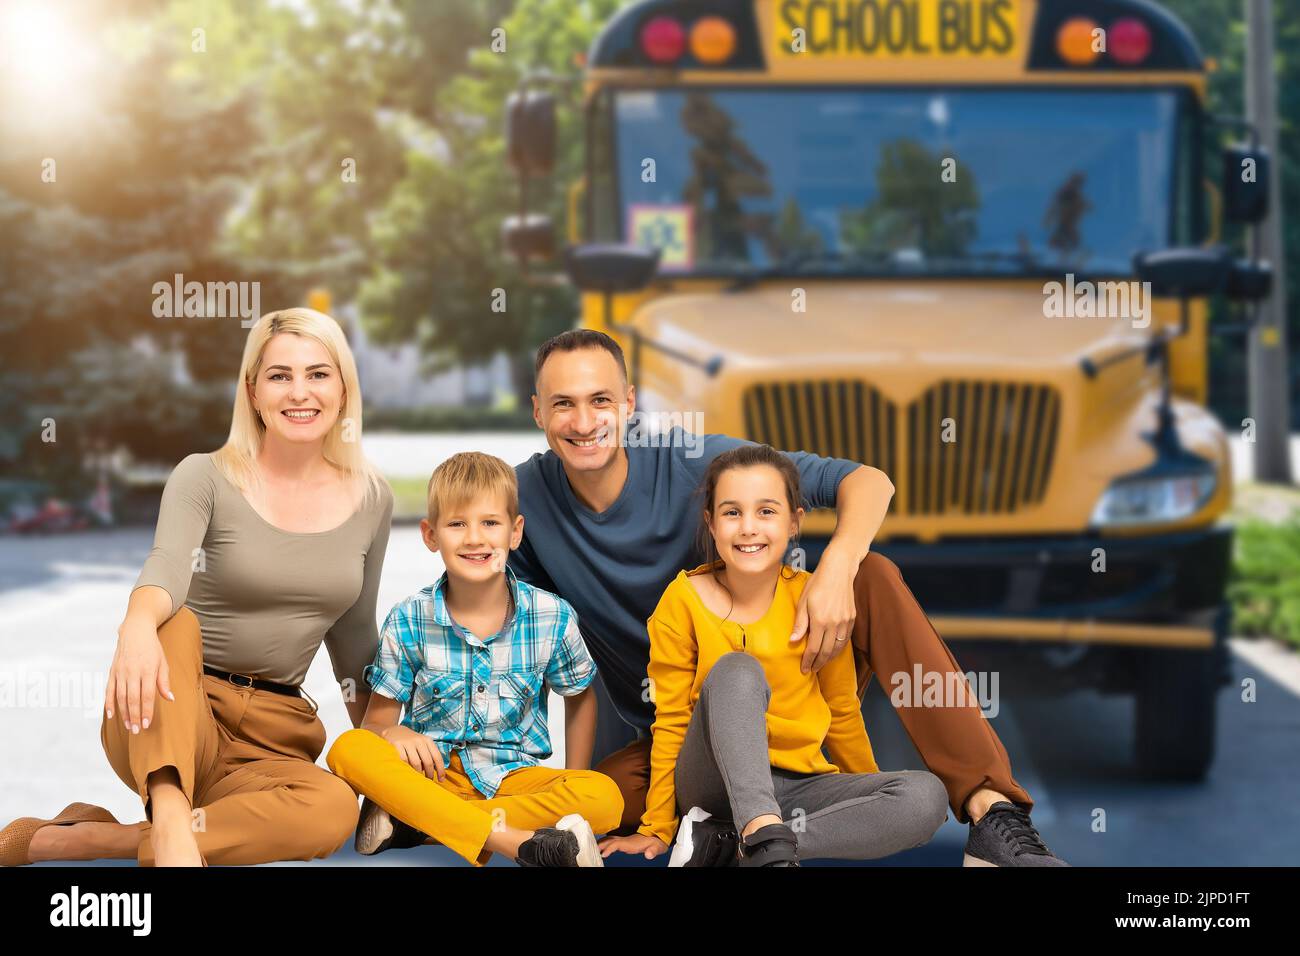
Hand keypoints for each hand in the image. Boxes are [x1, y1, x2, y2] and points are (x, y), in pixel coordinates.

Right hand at [106, 615, 172, 733]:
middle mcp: (132, 672)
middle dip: (134, 716)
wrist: (135, 631)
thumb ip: (164, 681)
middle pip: (132, 698)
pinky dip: (108, 703)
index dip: (146, 711)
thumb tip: (170, 698)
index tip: (146, 724)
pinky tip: (111, 715)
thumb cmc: (152, 648)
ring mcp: (120, 672)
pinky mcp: (112, 672)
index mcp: (147, 670)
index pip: (147, 695)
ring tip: (127, 726)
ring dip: (123, 713)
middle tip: (136, 731)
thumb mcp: (163, 662)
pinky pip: (109, 690)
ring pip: (120, 697)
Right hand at [381, 725, 445, 780]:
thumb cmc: (411, 742)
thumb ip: (429, 755)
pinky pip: (403, 761)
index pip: (437, 757)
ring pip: (416, 763)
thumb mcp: (422, 745)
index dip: (441, 770)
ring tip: (418, 779)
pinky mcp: (397, 745)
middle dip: (429, 774)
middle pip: (427, 761)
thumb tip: (437, 773)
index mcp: (427, 740)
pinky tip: (407, 772)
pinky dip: (406, 768)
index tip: (441, 780)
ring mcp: (408, 742)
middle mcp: (419, 740)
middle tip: (428, 781)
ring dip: (418, 774)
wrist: (394, 731)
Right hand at [598, 832, 668, 859]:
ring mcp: (624, 840)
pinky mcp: (624, 842)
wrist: (657, 837)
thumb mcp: (657, 848)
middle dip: (600, 844)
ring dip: (601, 843)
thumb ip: (653, 851)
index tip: (603, 854)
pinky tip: (600, 848)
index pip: (617, 843)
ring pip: (609, 839)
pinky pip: (611, 841)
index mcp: (631, 843)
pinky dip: (604, 843)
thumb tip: (649, 855)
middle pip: (610, 840)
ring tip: (592, 848)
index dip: (609, 848)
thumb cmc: (656, 843)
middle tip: (591, 850)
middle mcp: (626, 840)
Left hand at [790, 548, 857, 673]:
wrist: (839, 570)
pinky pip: (845, 639)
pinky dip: (839, 648)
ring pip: (838, 648)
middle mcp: (834, 624)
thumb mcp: (803, 601)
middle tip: (811, 670)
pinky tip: (833, 651)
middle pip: (826, 652)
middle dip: (818, 663)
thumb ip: (800, 623)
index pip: (813, 648)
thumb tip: (793, 640)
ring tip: (821, 663)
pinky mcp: (852, 618)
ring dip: (829, 658)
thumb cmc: (817, 583)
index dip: (808, 661)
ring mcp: (845, 622)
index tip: (803, 669)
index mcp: (820, 621)